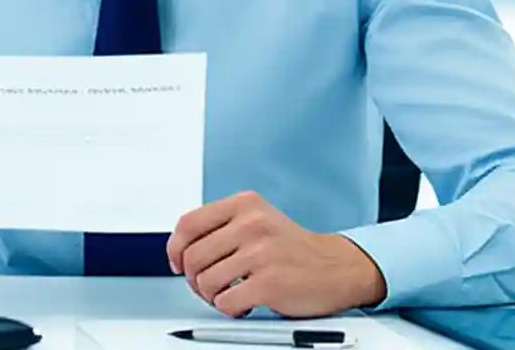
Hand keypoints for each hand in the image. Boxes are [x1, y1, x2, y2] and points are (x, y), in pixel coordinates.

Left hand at [166, 191, 386, 317]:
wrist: (339, 267)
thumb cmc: (292, 248)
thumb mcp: (256, 220)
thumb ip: (221, 227)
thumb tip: (179, 250)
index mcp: (244, 204)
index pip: (188, 224)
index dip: (175, 248)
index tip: (177, 263)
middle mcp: (252, 224)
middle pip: (192, 257)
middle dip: (195, 279)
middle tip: (210, 286)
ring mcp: (261, 253)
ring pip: (205, 282)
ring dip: (213, 296)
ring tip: (230, 294)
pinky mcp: (269, 283)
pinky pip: (225, 302)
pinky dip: (230, 309)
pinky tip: (245, 304)